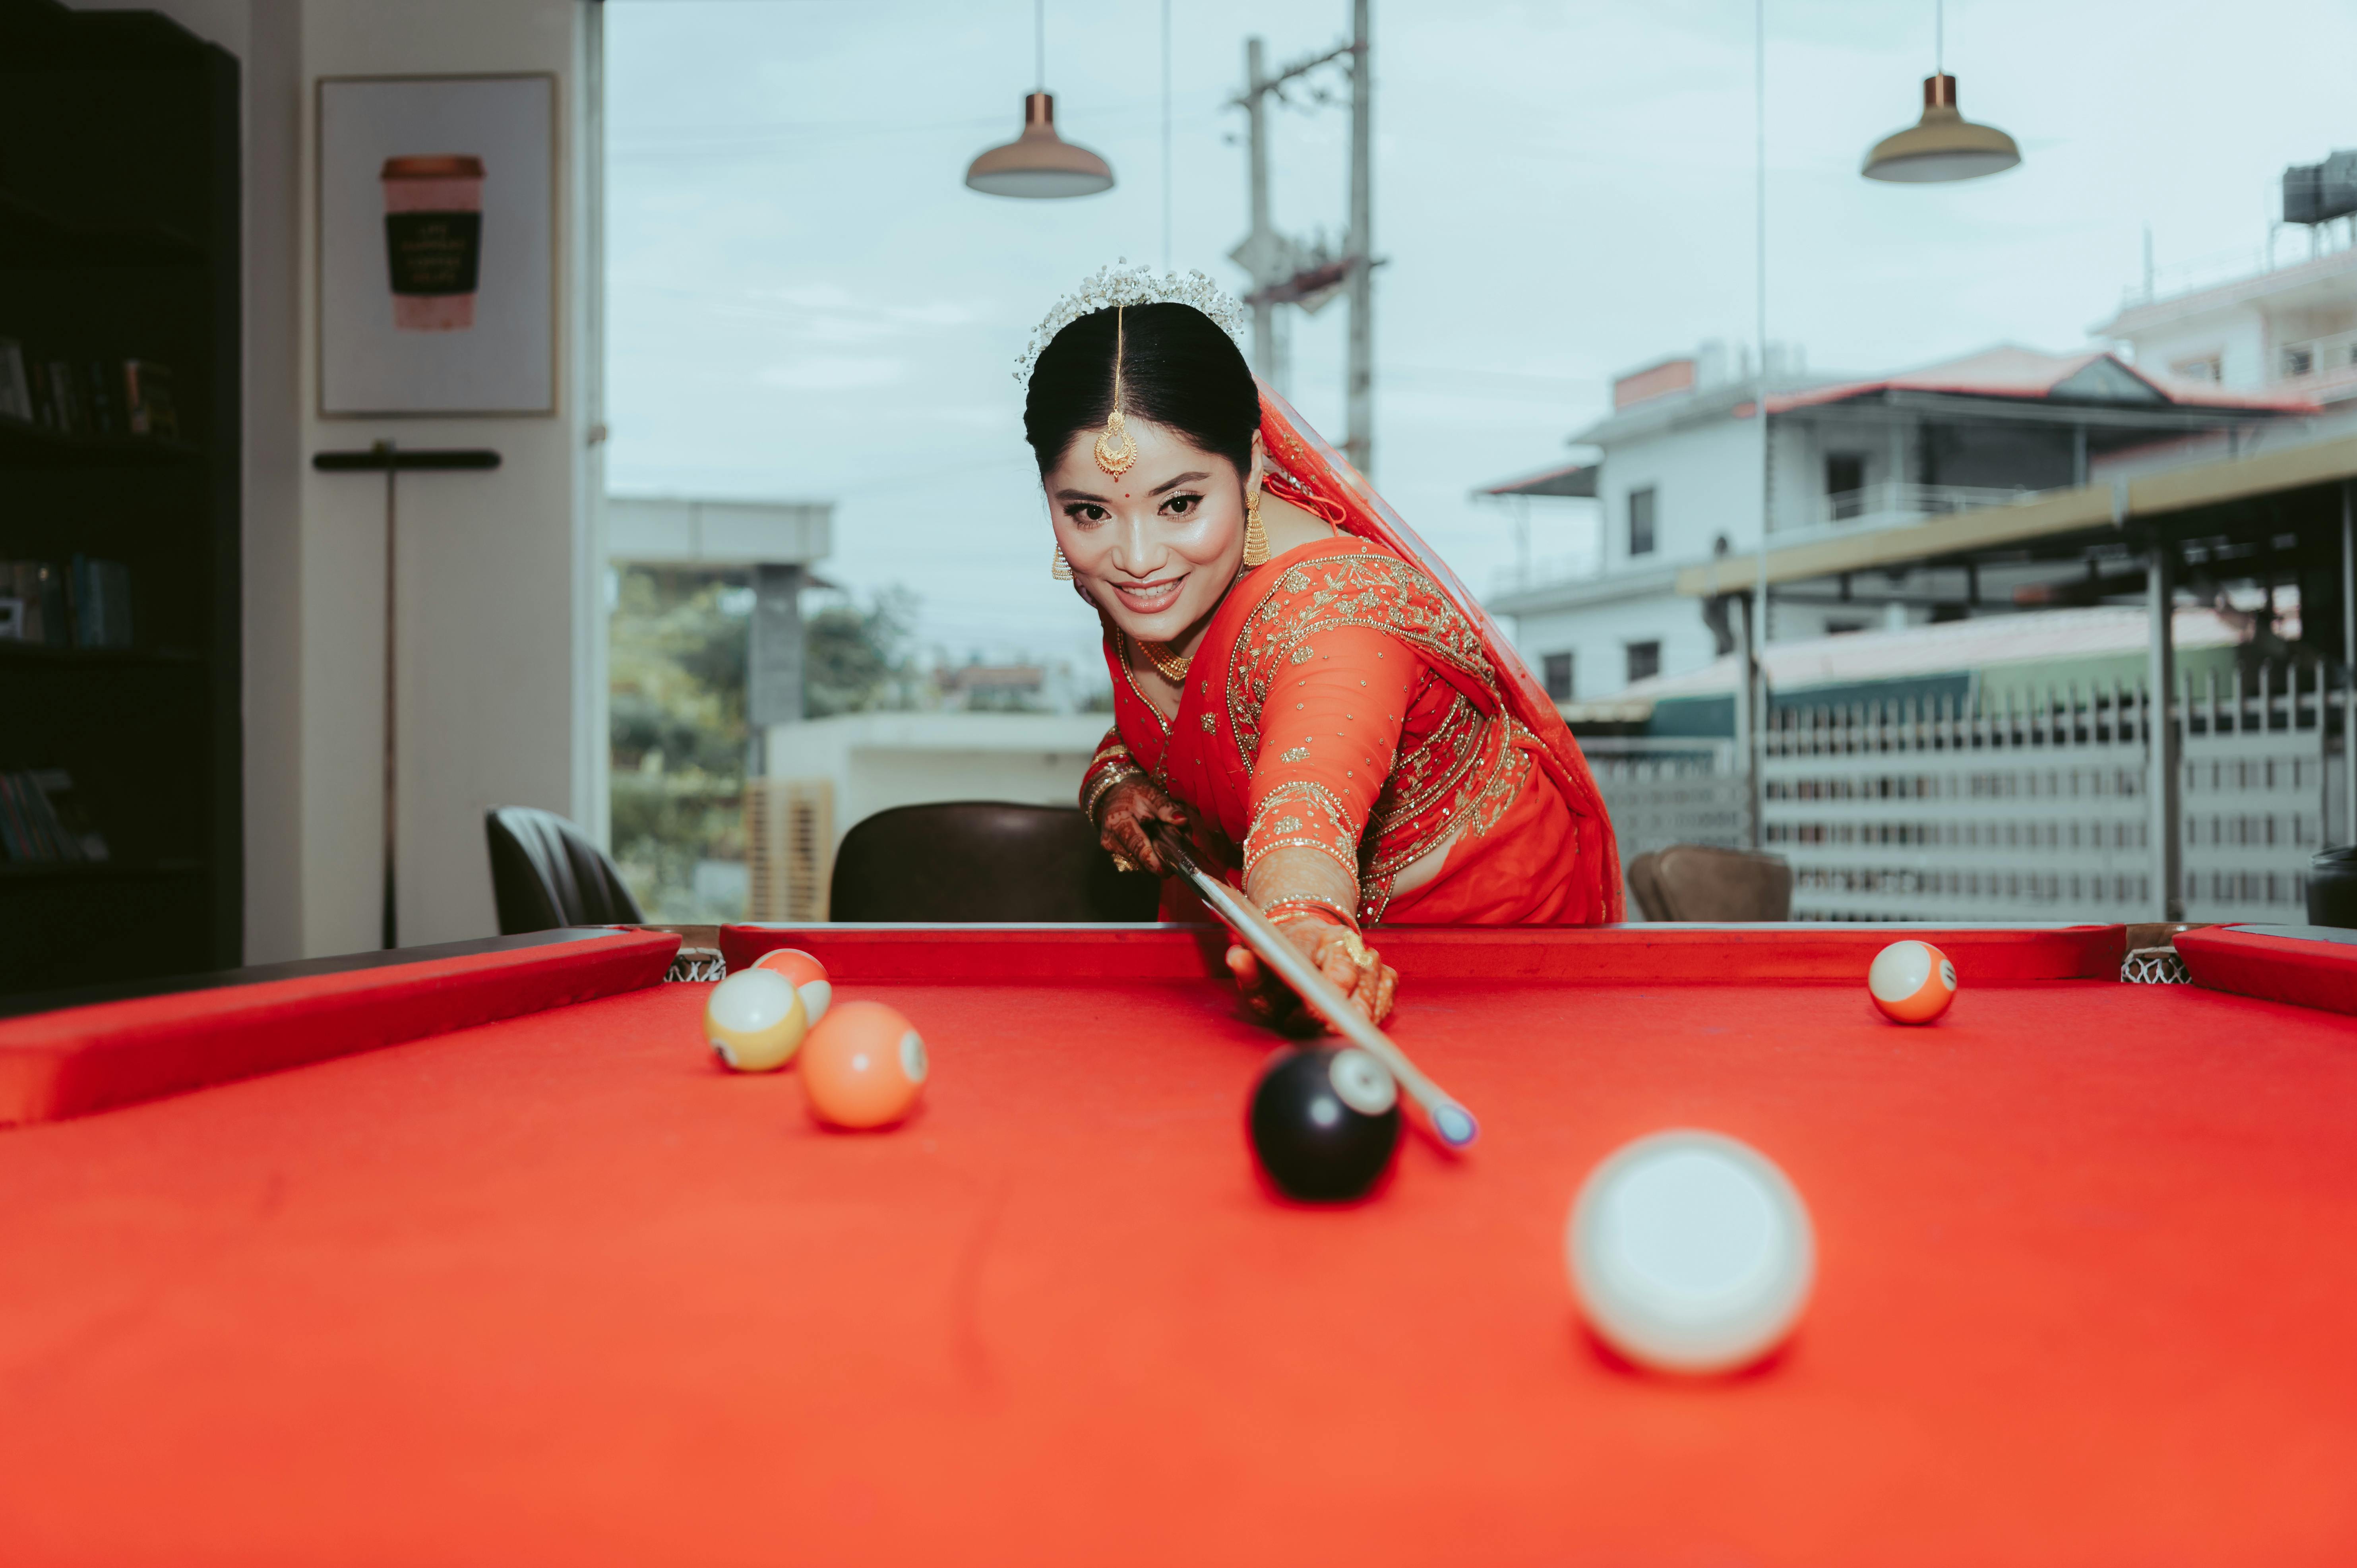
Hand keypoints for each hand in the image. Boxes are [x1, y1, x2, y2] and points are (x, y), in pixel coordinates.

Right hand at [1096, 775, 1189, 874]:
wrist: (1115, 792)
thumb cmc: (1135, 792)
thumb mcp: (1152, 794)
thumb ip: (1167, 808)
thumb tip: (1182, 820)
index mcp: (1117, 821)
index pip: (1135, 844)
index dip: (1150, 859)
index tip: (1164, 870)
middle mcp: (1111, 839)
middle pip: (1138, 859)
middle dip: (1159, 862)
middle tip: (1177, 859)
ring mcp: (1111, 848)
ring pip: (1138, 863)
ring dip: (1155, 859)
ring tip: (1168, 844)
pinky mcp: (1115, 853)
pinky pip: (1136, 861)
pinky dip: (1149, 857)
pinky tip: (1156, 845)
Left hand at [1225, 913, 1397, 1032]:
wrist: (1305, 939)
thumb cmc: (1281, 960)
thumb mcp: (1257, 966)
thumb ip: (1247, 967)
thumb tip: (1237, 957)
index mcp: (1322, 936)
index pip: (1331, 980)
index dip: (1313, 1011)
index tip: (1293, 1022)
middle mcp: (1353, 945)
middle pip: (1355, 998)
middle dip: (1327, 1023)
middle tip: (1302, 1028)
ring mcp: (1372, 960)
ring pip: (1371, 1007)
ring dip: (1343, 1024)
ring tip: (1316, 1024)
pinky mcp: (1386, 976)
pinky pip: (1384, 1007)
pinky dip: (1363, 1020)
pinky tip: (1340, 1019)